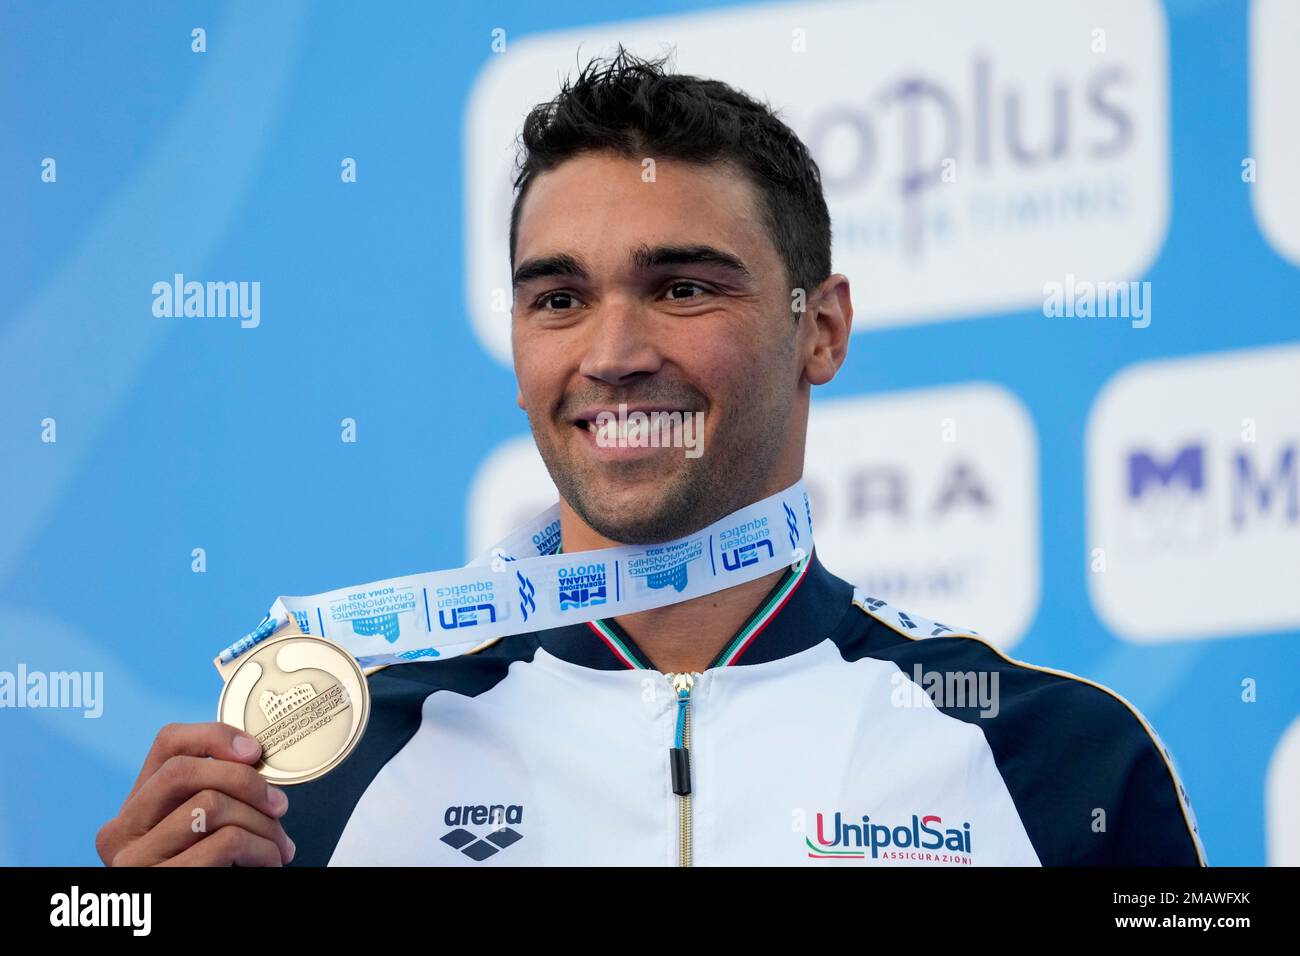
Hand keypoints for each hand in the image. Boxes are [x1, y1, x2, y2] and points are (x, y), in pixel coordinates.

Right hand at [95, 722, 295, 865]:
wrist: (180, 930)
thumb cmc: (205, 874)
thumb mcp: (198, 832)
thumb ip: (212, 795)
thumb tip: (256, 760)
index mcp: (134, 809)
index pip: (167, 743)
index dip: (216, 736)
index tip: (256, 751)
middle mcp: (121, 832)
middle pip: (186, 771)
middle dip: (246, 781)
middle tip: (279, 806)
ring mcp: (134, 861)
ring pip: (210, 806)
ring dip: (262, 825)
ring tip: (278, 847)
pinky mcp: (159, 884)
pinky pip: (224, 843)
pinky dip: (261, 850)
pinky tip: (268, 863)